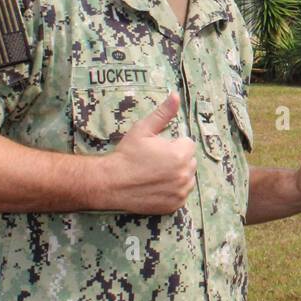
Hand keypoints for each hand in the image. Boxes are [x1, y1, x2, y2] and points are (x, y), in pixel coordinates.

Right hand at [102, 92, 196, 213]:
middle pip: (189, 161)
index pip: (187, 144)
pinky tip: (155, 186)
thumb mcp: (143, 129)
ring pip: (186, 178)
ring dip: (176, 175)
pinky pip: (180, 194)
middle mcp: (185, 174)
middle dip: (176, 159)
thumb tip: (175, 94)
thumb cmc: (127, 154)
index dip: (172, 145)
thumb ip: (163, 113)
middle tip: (154, 162)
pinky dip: (172, 191)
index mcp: (181, 154)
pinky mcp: (174, 205)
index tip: (157, 150)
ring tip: (154, 174)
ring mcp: (180, 192)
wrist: (111, 183)